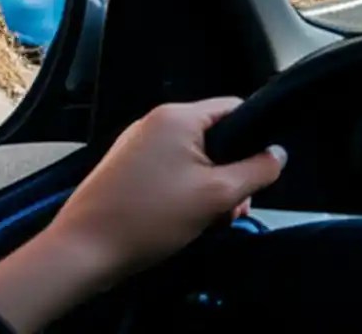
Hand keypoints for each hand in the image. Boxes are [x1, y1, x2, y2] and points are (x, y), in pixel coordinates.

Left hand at [0, 98, 285, 333]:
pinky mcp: (125, 168)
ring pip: (194, 157)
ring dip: (210, 186)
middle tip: (233, 208)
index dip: (255, 138)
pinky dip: (185, 190)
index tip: (257, 172)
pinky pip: (170, 169)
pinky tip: (184, 219)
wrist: (83, 252)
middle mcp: (154, 122)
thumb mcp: (218, 195)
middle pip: (216, 137)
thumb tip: (278, 154)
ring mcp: (136, 144)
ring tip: (208, 219)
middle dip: (232, 172)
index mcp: (178, 117)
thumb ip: (258, 170)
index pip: (236, 108)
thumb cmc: (149, 218)